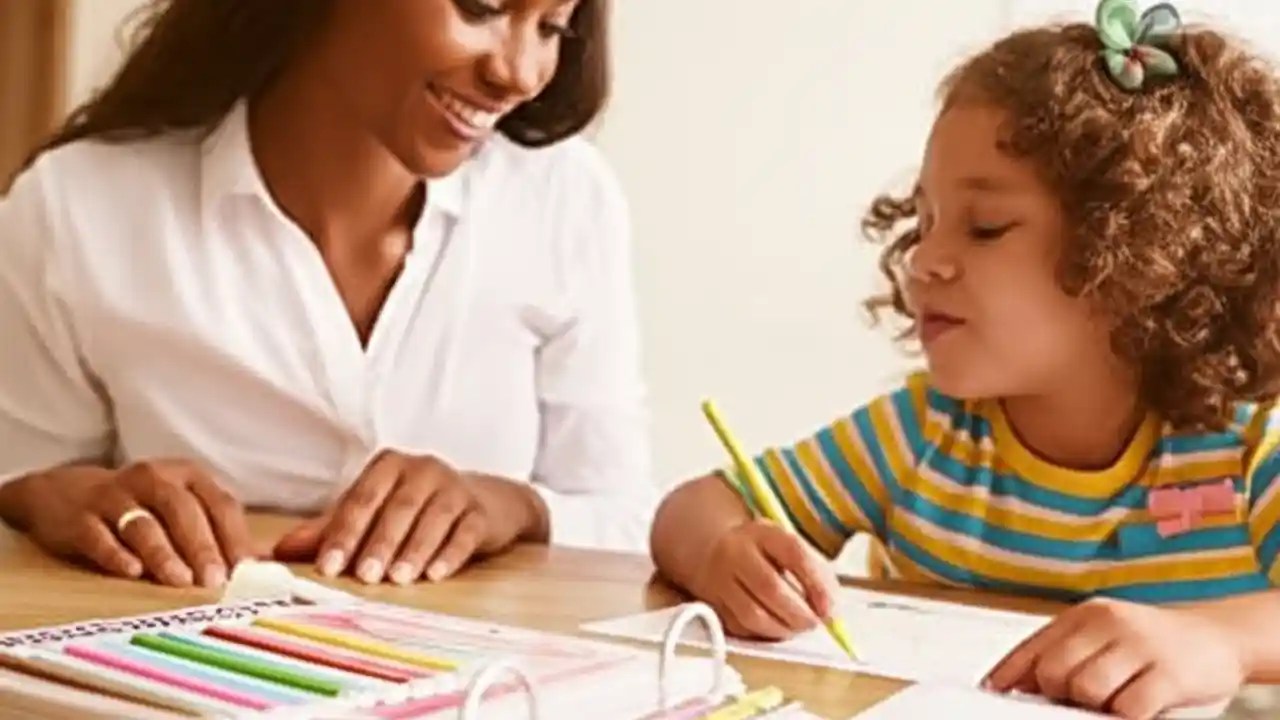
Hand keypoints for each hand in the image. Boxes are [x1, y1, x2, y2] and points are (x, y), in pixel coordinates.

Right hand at [4, 460, 252, 587]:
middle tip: (213, 582)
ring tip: (180, 581)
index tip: (245, 572)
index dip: (234, 538)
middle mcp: (153, 477)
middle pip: (183, 510)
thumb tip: (265, 565)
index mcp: (187, 475)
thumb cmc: (142, 508)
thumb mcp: (182, 510)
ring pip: (142, 523)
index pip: (220, 504)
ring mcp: (113, 494)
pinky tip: (131, 572)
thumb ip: (219, 533)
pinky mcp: (79, 516)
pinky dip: (116, 553)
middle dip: (201, 547)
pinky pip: (98, 534)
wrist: (66, 494)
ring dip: (164, 553)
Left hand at [273, 451, 547, 584]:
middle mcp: (422, 469)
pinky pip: (465, 531)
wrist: (484, 501)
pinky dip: (450, 553)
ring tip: (399, 579)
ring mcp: (455, 488)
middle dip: (380, 544)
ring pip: (433, 518)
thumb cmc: (416, 508)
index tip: (329, 566)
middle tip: (365, 576)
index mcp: (388, 466)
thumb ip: (329, 529)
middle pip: (398, 508)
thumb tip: (277, 552)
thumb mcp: (374, 512)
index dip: (343, 533)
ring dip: (415, 550)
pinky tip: (436, 574)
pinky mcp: (480, 511)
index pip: (361, 500)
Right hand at [691, 518, 837, 640]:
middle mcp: (736, 551)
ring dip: (781, 629)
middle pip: (770, 588)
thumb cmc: (765, 553)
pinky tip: (773, 627)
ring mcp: (718, 578)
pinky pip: (739, 627)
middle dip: (798, 614)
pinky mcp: (710, 602)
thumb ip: (817, 575)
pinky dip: (762, 634)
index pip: (794, 553)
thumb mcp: (790, 550)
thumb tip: (831, 614)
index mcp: (764, 532)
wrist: (713, 549)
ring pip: (752, 614)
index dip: (815, 584)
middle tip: (813, 624)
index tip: (829, 609)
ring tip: (795, 628)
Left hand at [984, 598, 1246, 718]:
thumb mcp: (1105, 639)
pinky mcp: (1170, 673)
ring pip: (1086, 689)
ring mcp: (1139, 645)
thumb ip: (1065, 655)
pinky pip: (1130, 708)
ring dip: (1095, 708)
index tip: (989, 696)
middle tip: (1079, 703)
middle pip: (1053, 671)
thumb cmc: (1152, 646)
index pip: (1031, 647)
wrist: (1220, 636)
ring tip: (1115, 701)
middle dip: (1058, 696)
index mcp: (1084, 615)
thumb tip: (1015, 686)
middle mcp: (1108, 623)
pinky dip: (1126, 717)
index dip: (1006, 676)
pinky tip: (1136, 710)